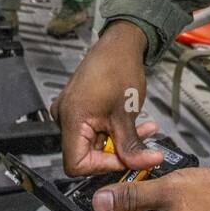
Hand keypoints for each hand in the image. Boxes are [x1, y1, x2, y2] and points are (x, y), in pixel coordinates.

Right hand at [49, 21, 161, 176]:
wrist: (120, 44)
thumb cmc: (118, 67)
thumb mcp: (126, 114)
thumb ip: (132, 145)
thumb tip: (142, 164)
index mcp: (71, 118)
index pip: (77, 164)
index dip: (104, 165)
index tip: (126, 160)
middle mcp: (65, 116)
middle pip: (86, 154)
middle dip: (117, 152)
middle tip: (140, 147)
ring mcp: (71, 111)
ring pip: (94, 141)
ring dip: (119, 140)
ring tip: (144, 131)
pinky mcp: (79, 107)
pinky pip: (94, 129)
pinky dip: (114, 130)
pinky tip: (132, 123)